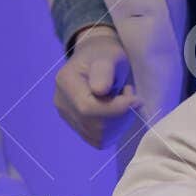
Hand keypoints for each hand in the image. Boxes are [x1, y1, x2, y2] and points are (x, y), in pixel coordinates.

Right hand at [53, 25, 138, 147]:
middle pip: (94, 126)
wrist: (96, 58)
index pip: (88, 108)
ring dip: (119, 124)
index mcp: (65, 82)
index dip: (116, 109)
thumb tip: (99, 90)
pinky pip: (98, 140)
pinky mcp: (77, 127)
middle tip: (128, 96)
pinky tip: (116, 114)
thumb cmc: (105, 54)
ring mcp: (67, 117)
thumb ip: (104, 71)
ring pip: (98, 137)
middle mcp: (61, 102)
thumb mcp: (109, 56)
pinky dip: (113, 131)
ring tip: (121, 102)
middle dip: (120, 115)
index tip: (134, 98)